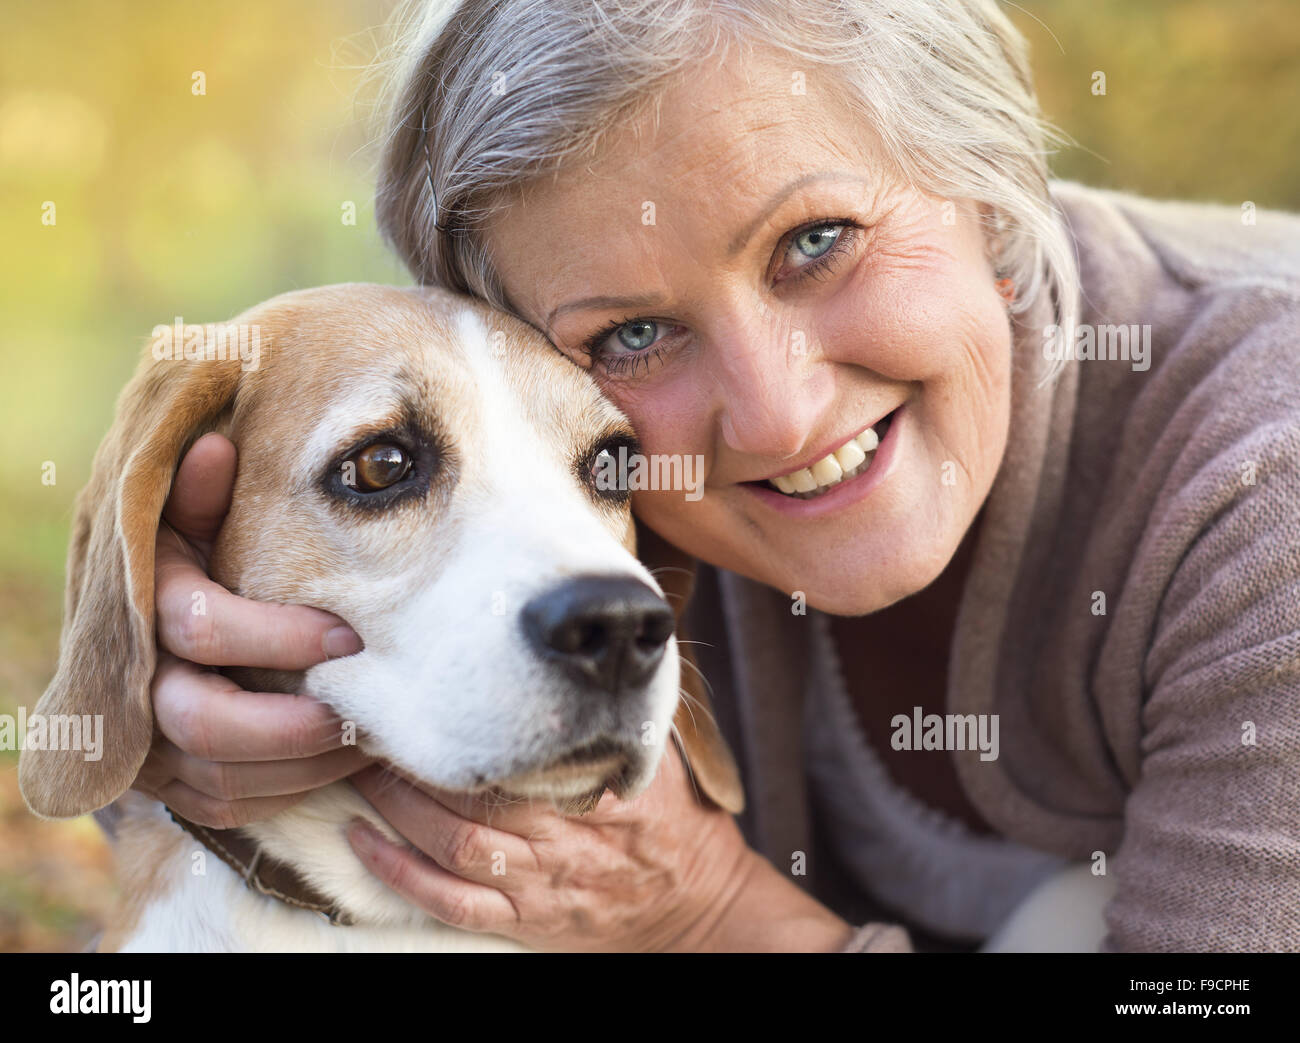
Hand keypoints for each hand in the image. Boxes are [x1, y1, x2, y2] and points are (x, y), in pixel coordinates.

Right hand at [131, 432, 374, 828]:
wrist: (148, 634)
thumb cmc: (191, 565)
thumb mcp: (189, 524)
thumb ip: (204, 496)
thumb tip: (216, 447)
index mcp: (144, 613)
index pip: (202, 629)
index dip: (280, 635)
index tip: (351, 634)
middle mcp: (138, 687)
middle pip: (204, 722)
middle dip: (293, 720)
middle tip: (361, 708)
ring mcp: (152, 745)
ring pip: (224, 776)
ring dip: (305, 763)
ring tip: (369, 735)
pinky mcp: (175, 786)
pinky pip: (230, 806)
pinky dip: (289, 791)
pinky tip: (341, 762)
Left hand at [346, 739, 855, 951]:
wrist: (694, 903)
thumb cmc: (672, 816)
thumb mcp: (658, 754)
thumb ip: (619, 710)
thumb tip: (588, 641)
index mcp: (599, 792)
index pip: (523, 756)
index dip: (469, 729)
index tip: (429, 691)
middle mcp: (564, 841)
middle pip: (475, 802)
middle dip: (417, 765)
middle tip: (373, 723)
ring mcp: (540, 884)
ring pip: (454, 850)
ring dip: (397, 812)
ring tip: (358, 767)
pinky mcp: (523, 919)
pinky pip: (451, 905)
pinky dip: (401, 876)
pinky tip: (362, 842)